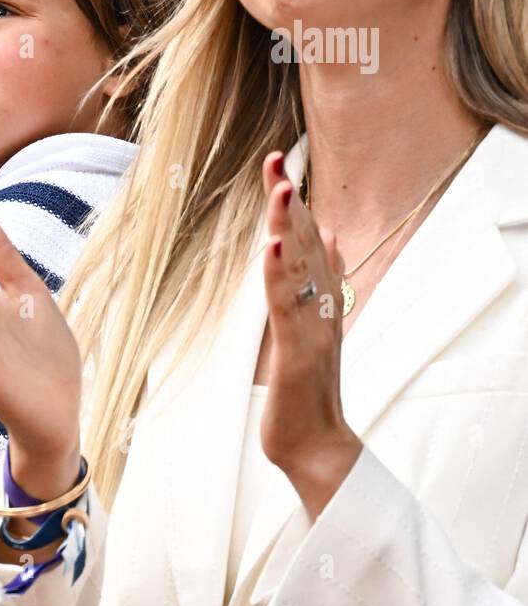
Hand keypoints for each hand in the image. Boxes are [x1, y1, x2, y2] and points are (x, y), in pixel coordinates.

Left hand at [259, 151, 362, 516]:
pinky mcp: (296, 351)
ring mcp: (310, 328)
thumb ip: (322, 282)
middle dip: (289, 201)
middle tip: (276, 159)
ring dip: (289, 227)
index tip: (278, 166)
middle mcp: (320, 307)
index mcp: (320, 300)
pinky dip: (281, 277)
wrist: (316, 446)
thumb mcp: (311, 327)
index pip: (307, 240)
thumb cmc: (308, 389)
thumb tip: (333, 238)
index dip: (293, 203)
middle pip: (306, 244)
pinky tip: (274, 250)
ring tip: (280, 189)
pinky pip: (287, 309)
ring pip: (300, 269)